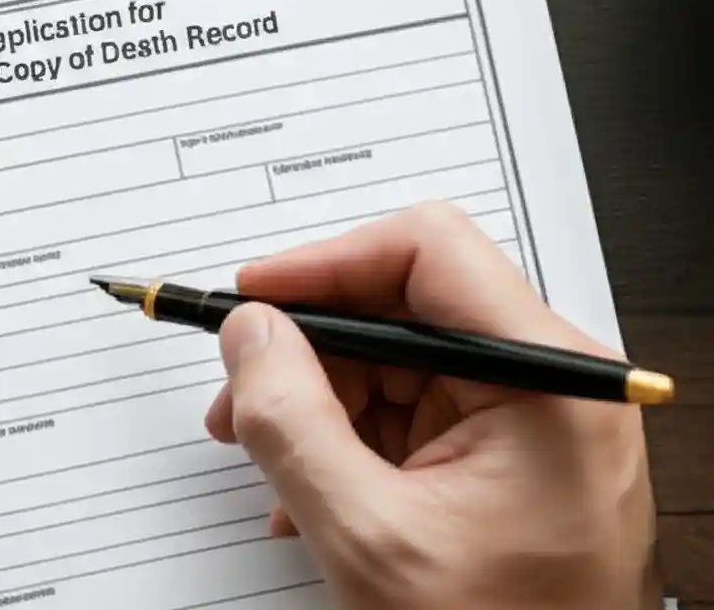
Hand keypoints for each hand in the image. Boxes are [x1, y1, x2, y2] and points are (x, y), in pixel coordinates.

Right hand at [205, 203, 661, 609]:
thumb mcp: (370, 536)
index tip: (256, 295)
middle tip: (241, 392)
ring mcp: (524, 419)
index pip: (430, 252)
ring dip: (316, 400)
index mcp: (547, 384)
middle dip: (307, 348)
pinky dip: (345, 438)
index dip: (328, 262)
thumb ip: (294, 424)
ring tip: (267, 455)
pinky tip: (308, 486)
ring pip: (392, 360)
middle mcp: (546, 385)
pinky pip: (404, 411)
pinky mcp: (498, 453)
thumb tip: (249, 334)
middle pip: (402, 307)